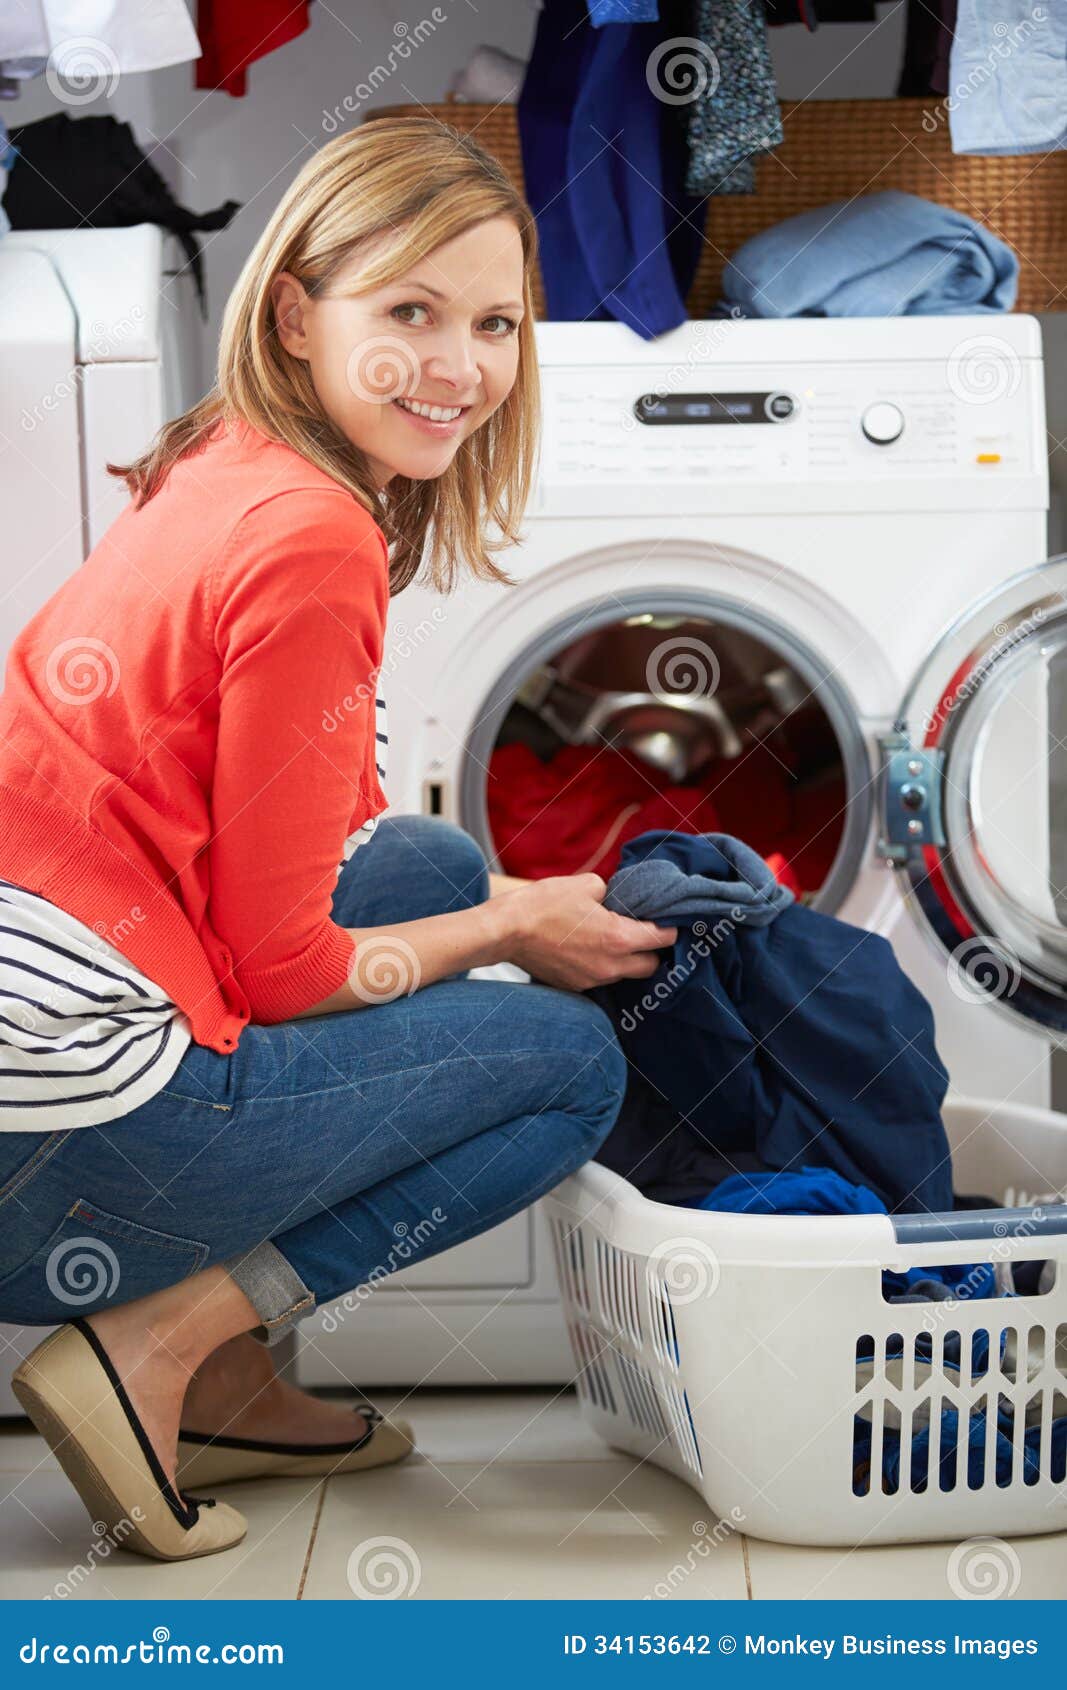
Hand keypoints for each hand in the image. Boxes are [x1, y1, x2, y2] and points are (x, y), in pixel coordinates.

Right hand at [492, 872, 676, 991]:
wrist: (506, 931)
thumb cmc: (544, 905)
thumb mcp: (585, 885)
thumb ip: (611, 891)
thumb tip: (616, 898)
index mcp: (619, 939)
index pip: (663, 939)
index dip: (670, 927)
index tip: (667, 919)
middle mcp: (610, 966)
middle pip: (651, 966)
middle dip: (652, 950)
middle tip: (642, 931)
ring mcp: (592, 980)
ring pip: (626, 974)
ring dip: (627, 959)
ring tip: (612, 938)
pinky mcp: (575, 986)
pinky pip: (601, 977)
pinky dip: (602, 965)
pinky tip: (588, 948)